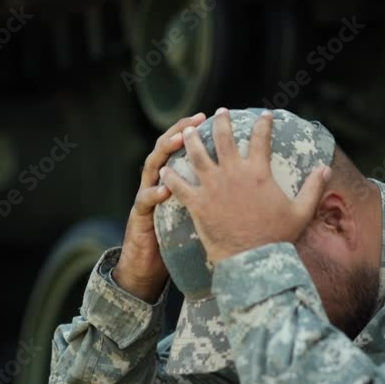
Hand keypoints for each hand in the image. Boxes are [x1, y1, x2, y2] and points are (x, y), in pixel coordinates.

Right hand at [117, 112, 206, 301]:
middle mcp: (159, 181)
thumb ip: (212, 200)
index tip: (212, 117)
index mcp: (175, 180)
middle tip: (196, 120)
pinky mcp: (140, 216)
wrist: (148, 266)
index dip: (195, 131)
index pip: (185, 148)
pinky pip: (144, 201)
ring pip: (153, 166)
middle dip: (180, 130)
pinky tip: (163, 190)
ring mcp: (147, 196)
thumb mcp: (196, 214)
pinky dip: (153, 194)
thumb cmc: (177, 241)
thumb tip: (244, 191)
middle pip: (167, 147)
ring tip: (178, 142)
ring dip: (165, 152)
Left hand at [160, 108, 330, 263]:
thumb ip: (314, 187)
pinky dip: (171, 177)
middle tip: (219, 112)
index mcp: (259, 172)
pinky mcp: (197, 204)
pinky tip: (165, 169)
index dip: (263, 124)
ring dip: (191, 140)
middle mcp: (233, 174)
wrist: (253, 260)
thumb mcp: (302, 211)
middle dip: (221, 121)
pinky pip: (179, 186)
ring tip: (188, 131)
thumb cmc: (278, 237)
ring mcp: (213, 187)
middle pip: (223, 138)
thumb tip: (326, 168)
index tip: (264, 114)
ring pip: (197, 155)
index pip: (261, 139)